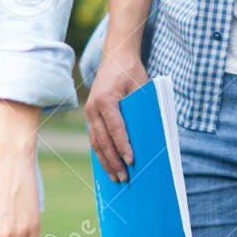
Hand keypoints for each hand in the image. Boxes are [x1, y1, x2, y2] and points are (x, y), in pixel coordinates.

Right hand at [84, 46, 148, 181]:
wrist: (115, 57)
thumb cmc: (131, 72)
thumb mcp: (140, 87)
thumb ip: (141, 110)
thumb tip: (147, 138)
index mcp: (105, 99)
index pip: (115, 129)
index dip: (123, 147)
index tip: (132, 162)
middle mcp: (93, 108)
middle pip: (103, 140)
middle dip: (114, 161)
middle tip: (125, 178)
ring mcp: (89, 112)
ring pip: (96, 143)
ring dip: (105, 162)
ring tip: (115, 178)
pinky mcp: (91, 116)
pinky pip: (95, 138)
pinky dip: (101, 153)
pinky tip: (108, 166)